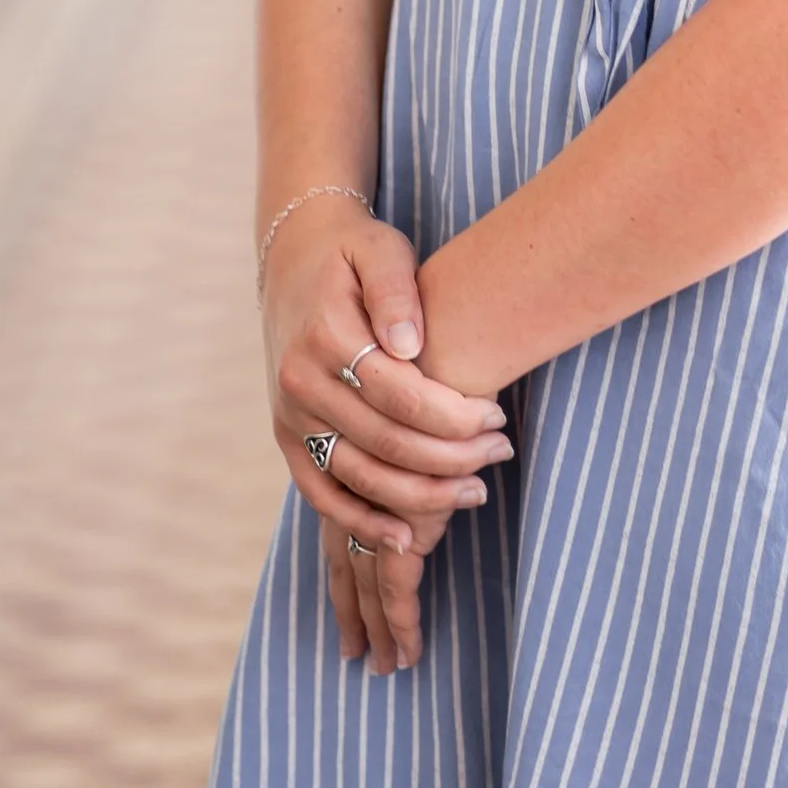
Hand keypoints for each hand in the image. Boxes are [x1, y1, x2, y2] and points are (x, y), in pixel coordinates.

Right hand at [262, 198, 511, 673]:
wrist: (294, 261)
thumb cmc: (353, 254)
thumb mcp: (380, 249)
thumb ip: (395, 291)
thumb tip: (410, 344)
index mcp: (326, 335)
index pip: (399, 394)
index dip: (453, 413)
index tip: (497, 415)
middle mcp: (300, 382)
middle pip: (385, 441)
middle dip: (451, 456)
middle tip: (501, 453)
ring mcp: (290, 416)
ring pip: (359, 477)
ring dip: (420, 496)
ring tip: (475, 492)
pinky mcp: (287, 439)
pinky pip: (322, 493)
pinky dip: (362, 521)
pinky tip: (409, 537)